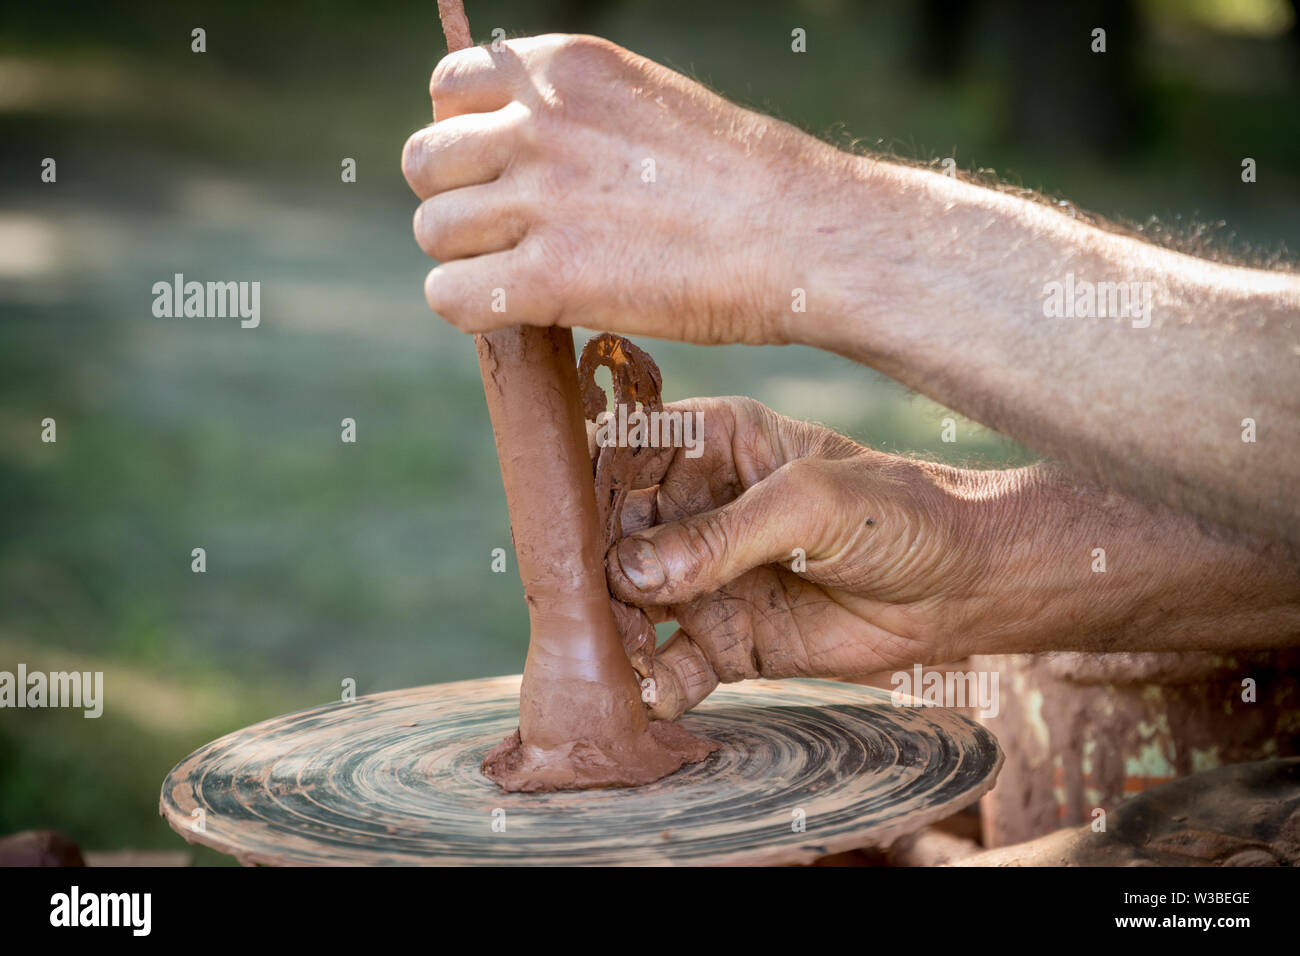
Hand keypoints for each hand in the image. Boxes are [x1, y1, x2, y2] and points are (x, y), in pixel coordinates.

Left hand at [401, 34, 866, 345]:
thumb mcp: (648, 106)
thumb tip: (512, 156)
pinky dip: (472, 310)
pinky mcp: (550, 279)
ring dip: (468, 259)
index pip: (448, 87)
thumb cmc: (744, 181)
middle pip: (426, 163)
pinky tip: (520, 311)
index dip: (464, 137)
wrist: (802, 236)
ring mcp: (540, 200)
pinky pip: (450, 297)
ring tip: (524, 275)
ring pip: (434, 233)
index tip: (499, 175)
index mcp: (564, 68)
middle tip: (508, 235)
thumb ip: (572, 119)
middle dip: (458, 200)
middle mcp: (539, 123)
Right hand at [601, 396, 992, 718]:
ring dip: (613, 630)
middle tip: (575, 601)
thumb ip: (721, 535)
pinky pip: (673, 666)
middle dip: (592, 569)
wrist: (963, 587)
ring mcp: (706, 578)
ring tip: (602, 654)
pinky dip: (653, 685)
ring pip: (632, 604)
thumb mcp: (810, 504)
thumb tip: (630, 571)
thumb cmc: (898, 512)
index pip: (627, 453)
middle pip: (615, 536)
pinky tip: (643, 698)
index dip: (590, 482)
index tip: (561, 517)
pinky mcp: (726, 639)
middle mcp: (697, 508)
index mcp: (712, 443)